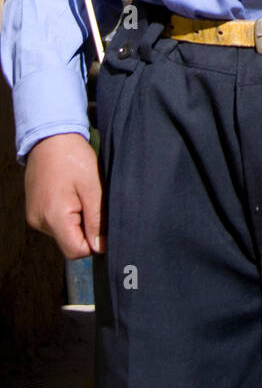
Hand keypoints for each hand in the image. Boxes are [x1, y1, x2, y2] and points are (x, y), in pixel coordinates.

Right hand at [24, 132, 103, 258]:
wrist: (50, 136)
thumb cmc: (72, 157)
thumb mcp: (92, 187)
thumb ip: (97, 220)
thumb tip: (100, 247)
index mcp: (54, 217)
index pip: (76, 251)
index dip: (94, 242)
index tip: (102, 223)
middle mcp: (39, 222)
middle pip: (69, 242)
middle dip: (85, 227)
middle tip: (90, 200)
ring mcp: (34, 216)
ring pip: (63, 232)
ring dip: (76, 219)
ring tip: (79, 193)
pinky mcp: (34, 210)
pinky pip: (55, 222)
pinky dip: (66, 213)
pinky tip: (69, 193)